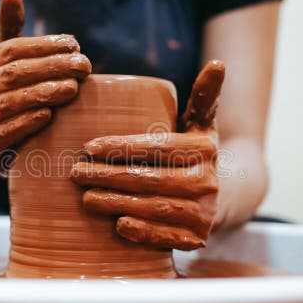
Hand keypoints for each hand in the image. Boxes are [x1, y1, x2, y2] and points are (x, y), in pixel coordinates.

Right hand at [0, 0, 91, 170]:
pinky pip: (4, 134)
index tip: (75, 46)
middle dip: (51, 68)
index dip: (44, 46)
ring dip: (42, 93)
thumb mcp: (3, 64)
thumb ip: (11, 32)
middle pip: (13, 74)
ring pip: (9, 103)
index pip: (12, 49)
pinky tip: (48, 115)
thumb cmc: (2, 97)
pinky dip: (26, 124)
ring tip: (72, 88)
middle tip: (84, 67)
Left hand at [70, 60, 225, 250]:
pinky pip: (165, 238)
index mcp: (205, 149)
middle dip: (109, 176)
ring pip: (154, 208)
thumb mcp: (203, 125)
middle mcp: (208, 182)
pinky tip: (118, 225)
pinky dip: (142, 233)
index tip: (89, 147)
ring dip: (117, 203)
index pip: (157, 147)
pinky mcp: (196, 240)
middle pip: (151, 179)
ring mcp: (204, 214)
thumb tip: (219, 63)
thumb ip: (204, 96)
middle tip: (75, 172)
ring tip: (85, 197)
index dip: (121, 148)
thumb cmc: (198, 156)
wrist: (227, 198)